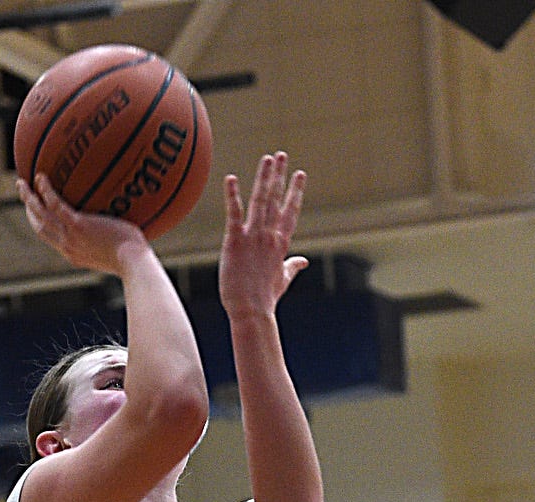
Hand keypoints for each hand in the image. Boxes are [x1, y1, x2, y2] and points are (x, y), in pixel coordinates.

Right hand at [18, 174, 149, 275]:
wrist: (135, 264)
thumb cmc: (135, 260)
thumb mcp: (118, 253)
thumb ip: (112, 242)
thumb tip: (122, 232)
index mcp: (75, 254)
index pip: (53, 239)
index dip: (41, 225)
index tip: (37, 214)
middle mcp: (68, 247)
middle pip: (40, 227)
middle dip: (29, 210)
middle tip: (24, 194)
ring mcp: (71, 237)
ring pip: (41, 214)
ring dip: (28, 198)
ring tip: (21, 182)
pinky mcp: (78, 226)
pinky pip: (55, 204)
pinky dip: (46, 190)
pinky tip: (42, 176)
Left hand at [218, 153, 307, 316]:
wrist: (251, 311)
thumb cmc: (264, 299)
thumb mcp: (283, 280)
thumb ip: (292, 266)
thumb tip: (304, 261)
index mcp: (280, 245)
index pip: (290, 212)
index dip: (295, 192)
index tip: (300, 174)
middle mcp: (269, 237)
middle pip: (277, 200)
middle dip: (280, 177)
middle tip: (281, 155)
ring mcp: (253, 237)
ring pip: (261, 201)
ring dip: (264, 178)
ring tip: (268, 158)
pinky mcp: (235, 241)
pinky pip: (234, 214)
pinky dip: (232, 196)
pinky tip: (231, 178)